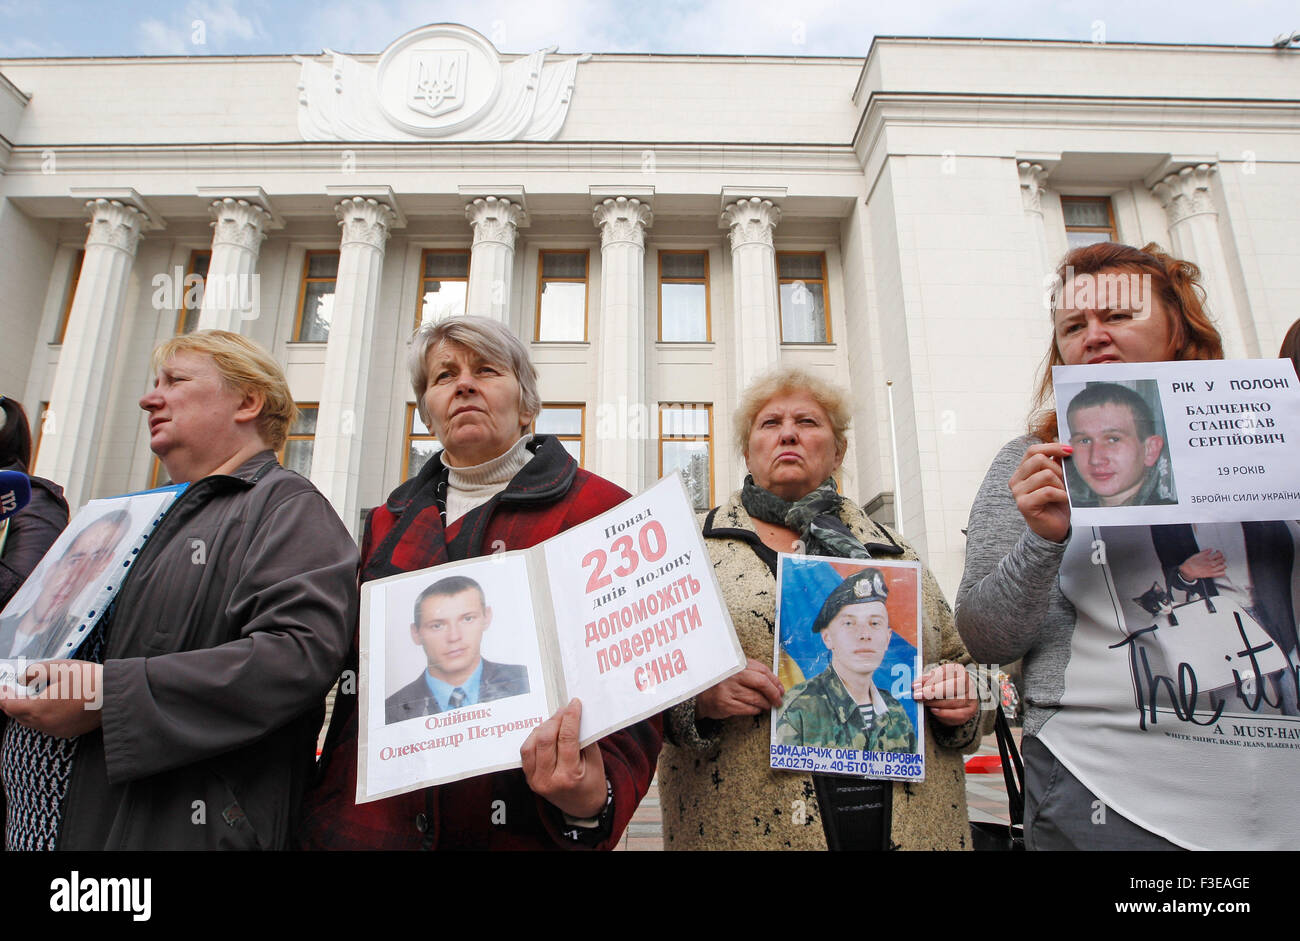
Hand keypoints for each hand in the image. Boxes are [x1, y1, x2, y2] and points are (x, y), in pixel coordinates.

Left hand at [0, 660, 103, 738]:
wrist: (114, 695)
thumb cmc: (88, 680)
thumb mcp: (57, 668)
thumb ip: (34, 672)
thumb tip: (23, 678)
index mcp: (38, 709)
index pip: (9, 705)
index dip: (3, 696)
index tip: (2, 688)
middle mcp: (45, 724)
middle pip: (19, 716)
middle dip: (14, 704)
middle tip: (15, 691)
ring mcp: (57, 729)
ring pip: (34, 722)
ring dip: (29, 710)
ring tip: (34, 696)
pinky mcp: (69, 731)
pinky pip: (49, 725)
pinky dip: (44, 716)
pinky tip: (53, 704)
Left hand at [521, 698, 605, 818]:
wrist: (582, 807)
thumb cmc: (591, 782)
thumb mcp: (595, 761)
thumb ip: (584, 738)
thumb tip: (574, 714)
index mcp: (569, 777)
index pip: (566, 739)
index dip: (570, 717)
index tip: (574, 704)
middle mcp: (548, 780)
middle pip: (545, 740)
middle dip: (555, 719)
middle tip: (564, 710)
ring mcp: (535, 780)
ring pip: (531, 744)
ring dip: (542, 727)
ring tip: (555, 721)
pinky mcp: (529, 778)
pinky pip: (526, 752)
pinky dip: (534, 738)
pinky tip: (544, 732)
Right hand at [696, 658, 784, 719]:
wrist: (701, 695)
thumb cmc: (722, 683)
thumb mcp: (736, 672)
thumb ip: (753, 673)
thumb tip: (776, 685)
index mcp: (738, 664)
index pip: (763, 670)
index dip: (775, 681)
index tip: (780, 689)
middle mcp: (733, 675)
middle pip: (762, 683)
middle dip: (774, 693)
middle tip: (778, 700)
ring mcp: (729, 690)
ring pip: (757, 698)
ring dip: (766, 704)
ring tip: (768, 706)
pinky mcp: (726, 704)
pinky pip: (748, 709)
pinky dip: (756, 710)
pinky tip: (757, 709)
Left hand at [913, 663, 978, 726]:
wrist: (959, 697)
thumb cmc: (943, 685)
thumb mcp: (935, 679)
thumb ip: (926, 680)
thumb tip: (916, 685)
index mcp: (958, 671)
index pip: (945, 672)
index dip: (930, 679)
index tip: (915, 685)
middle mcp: (967, 683)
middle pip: (952, 687)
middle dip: (933, 692)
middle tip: (918, 696)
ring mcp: (970, 698)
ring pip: (954, 701)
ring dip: (936, 703)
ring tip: (924, 703)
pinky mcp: (969, 711)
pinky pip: (958, 714)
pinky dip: (945, 713)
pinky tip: (934, 710)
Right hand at [1009, 442, 1072, 542]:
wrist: (1053, 528)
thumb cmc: (1055, 503)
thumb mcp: (1057, 479)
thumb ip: (1056, 464)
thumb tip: (1064, 447)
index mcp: (1022, 472)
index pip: (1033, 450)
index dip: (1052, 447)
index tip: (1069, 451)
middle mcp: (1016, 480)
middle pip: (1039, 459)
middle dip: (1058, 469)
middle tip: (1065, 481)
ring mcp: (1018, 493)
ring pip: (1046, 474)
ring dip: (1061, 484)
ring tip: (1063, 493)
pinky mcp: (1024, 504)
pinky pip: (1047, 491)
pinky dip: (1061, 495)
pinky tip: (1063, 500)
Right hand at [1179, 548, 1225, 580]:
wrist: (1187, 570)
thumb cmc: (1190, 563)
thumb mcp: (1197, 554)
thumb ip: (1205, 552)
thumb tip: (1210, 550)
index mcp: (1208, 558)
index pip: (1219, 554)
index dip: (1219, 552)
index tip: (1217, 552)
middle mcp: (1211, 563)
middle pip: (1222, 559)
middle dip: (1222, 558)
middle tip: (1219, 558)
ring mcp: (1212, 569)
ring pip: (1223, 566)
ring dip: (1223, 564)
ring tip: (1221, 563)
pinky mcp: (1211, 574)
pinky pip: (1221, 573)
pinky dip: (1222, 571)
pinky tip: (1220, 570)